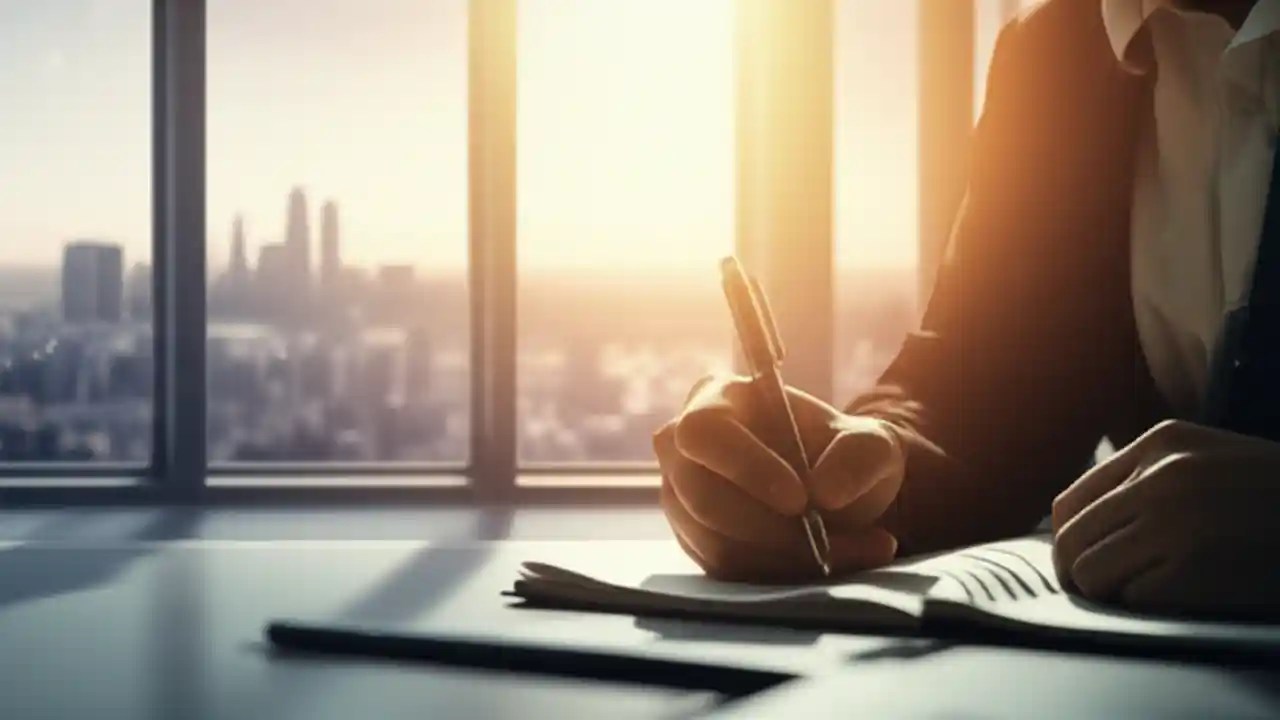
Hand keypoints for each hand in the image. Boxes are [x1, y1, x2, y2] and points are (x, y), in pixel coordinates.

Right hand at [654, 374, 904, 582]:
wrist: (842, 494)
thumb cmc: (846, 455)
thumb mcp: (872, 445)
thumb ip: (858, 457)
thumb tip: (824, 493)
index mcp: (715, 399)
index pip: (703, 432)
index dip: (744, 467)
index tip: (801, 500)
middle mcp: (683, 448)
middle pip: (702, 497)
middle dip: (772, 529)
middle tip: (831, 539)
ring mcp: (681, 499)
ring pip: (716, 544)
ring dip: (786, 557)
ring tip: (854, 550)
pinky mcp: (695, 543)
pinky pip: (727, 572)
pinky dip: (781, 575)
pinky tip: (827, 562)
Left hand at [1053, 420, 1279, 617]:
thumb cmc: (1273, 498)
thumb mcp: (1208, 460)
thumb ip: (1147, 478)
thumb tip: (1079, 527)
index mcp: (1160, 445)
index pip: (1070, 503)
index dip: (1069, 542)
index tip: (1083, 562)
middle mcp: (1161, 478)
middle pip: (1070, 541)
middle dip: (1079, 574)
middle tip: (1103, 591)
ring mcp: (1176, 523)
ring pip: (1090, 573)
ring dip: (1109, 593)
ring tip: (1144, 592)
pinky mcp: (1194, 568)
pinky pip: (1132, 599)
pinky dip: (1147, 607)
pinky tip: (1181, 598)